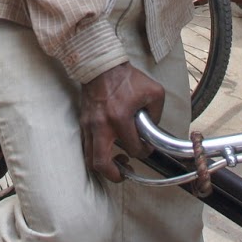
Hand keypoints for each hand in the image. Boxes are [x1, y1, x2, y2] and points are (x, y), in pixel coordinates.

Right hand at [80, 62, 165, 182]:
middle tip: (124, 173)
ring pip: (89, 158)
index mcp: (120, 118)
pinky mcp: (83, 122)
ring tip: (115, 163)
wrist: (102, 65)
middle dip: (114, 175)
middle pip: (101, 163)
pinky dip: (96, 153)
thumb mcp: (154, 92)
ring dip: (103, 166)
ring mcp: (89, 125)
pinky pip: (86, 146)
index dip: (143, 153)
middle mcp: (101, 125)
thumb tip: (152, 129)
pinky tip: (107, 148)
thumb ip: (157, 114)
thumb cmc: (127, 78)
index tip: (147, 149)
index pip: (133, 148)